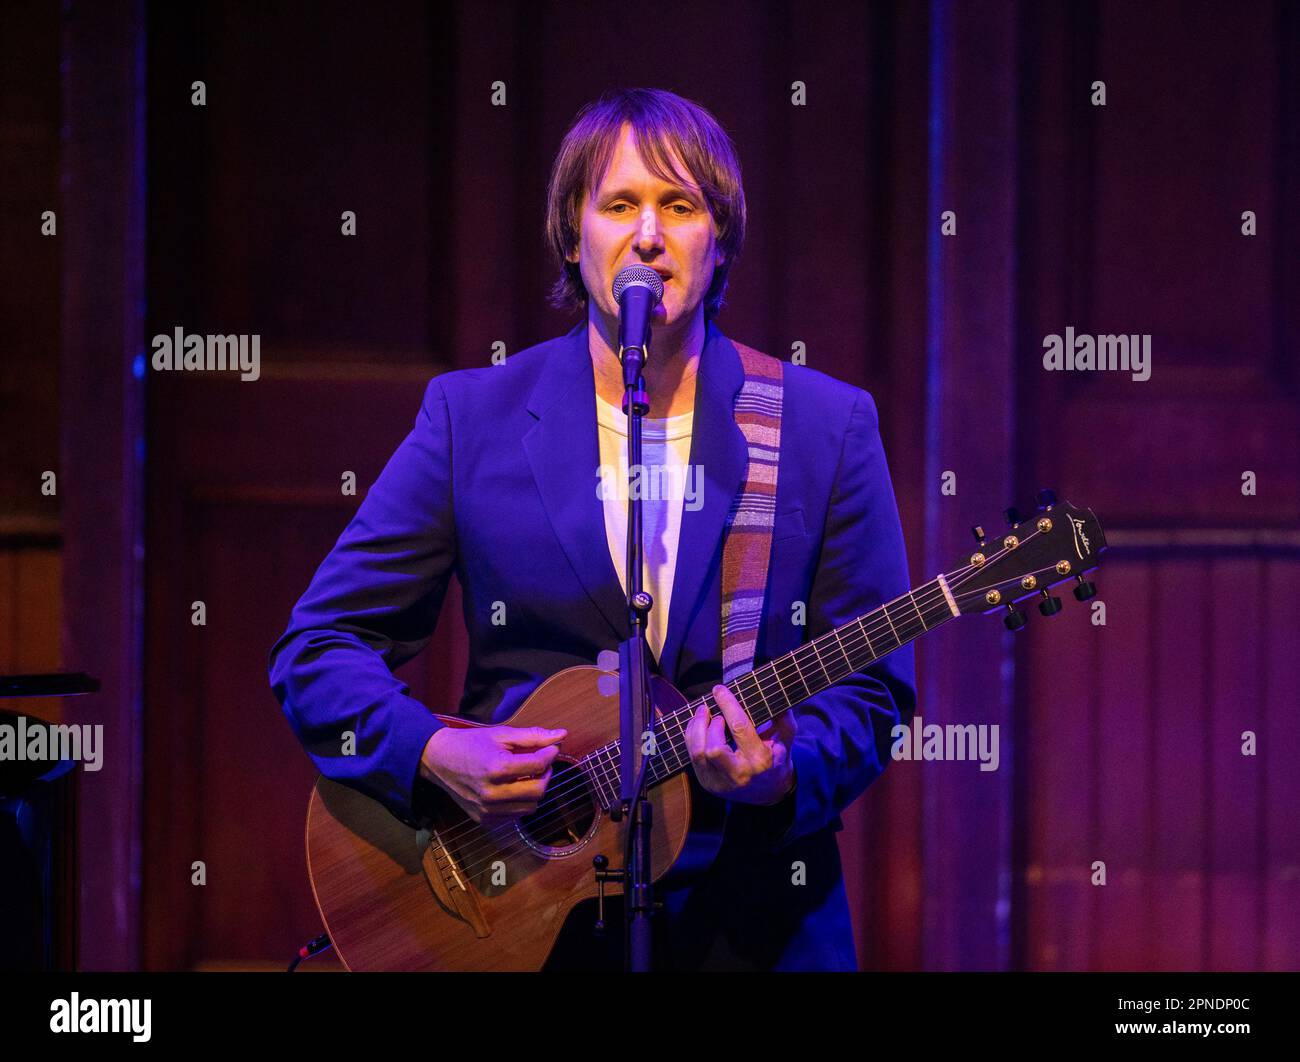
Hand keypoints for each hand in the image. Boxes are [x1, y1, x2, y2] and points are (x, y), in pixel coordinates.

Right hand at [419, 724, 566, 825]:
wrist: (438, 760)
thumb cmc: (471, 744)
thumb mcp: (501, 734)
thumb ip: (532, 736)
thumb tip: (562, 735)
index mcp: (497, 768)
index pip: (538, 765)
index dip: (550, 754)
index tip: (551, 748)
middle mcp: (492, 793)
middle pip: (538, 790)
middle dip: (545, 775)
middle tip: (541, 763)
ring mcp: (487, 809)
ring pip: (530, 807)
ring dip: (535, 790)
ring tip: (526, 775)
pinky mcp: (484, 819)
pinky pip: (515, 815)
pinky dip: (520, 802)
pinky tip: (512, 788)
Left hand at [686, 684, 796, 805]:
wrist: (769, 792)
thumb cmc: (775, 758)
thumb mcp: (785, 738)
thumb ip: (783, 717)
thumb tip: (773, 693)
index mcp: (760, 760)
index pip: (740, 728)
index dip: (727, 705)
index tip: (719, 690)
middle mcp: (739, 774)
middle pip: (713, 748)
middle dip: (709, 724)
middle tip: (712, 711)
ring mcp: (720, 782)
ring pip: (698, 753)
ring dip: (696, 728)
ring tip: (702, 714)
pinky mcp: (708, 783)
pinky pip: (692, 758)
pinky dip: (691, 737)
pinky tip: (697, 726)